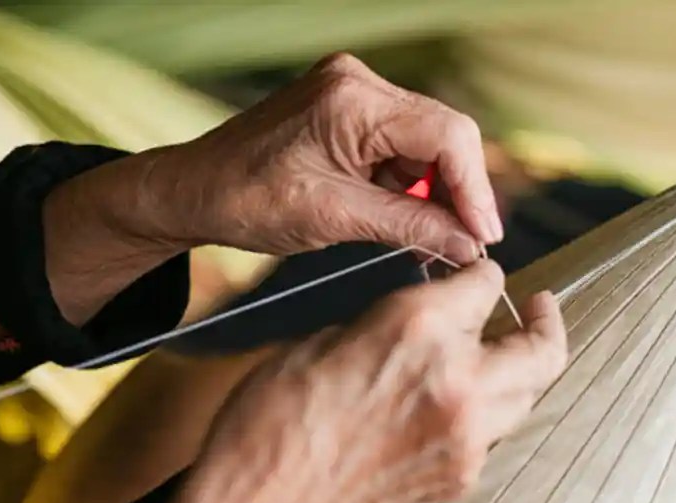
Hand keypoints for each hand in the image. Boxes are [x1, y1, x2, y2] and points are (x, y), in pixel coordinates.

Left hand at [43, 51, 498, 324]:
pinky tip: (405, 220)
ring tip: (430, 241)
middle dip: (458, 193)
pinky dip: (408, 187)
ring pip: (427, 145)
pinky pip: (400, 148)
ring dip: (433, 194)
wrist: (192, 191)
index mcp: (353, 100)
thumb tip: (467, 244)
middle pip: (443, 135)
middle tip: (465, 244)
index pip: (447, 135)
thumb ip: (410, 226)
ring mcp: (354, 94)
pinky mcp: (348, 112)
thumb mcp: (335, 218)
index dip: (474, 189)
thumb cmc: (245, 199)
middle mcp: (359, 84)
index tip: (483, 236)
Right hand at [196, 260, 566, 502]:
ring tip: (507, 354)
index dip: (483, 276)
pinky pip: (497, 432)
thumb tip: (430, 314)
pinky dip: (491, 412)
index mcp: (420, 328)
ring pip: (530, 392)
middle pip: (541, 347)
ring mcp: (467, 435)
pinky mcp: (462, 474)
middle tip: (539, 308)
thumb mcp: (334, 334)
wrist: (263, 499)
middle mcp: (459, 380)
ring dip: (523, 369)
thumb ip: (398, 319)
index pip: (488, 284)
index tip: (480, 278)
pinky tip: (463, 403)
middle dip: (545, 322)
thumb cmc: (277, 414)